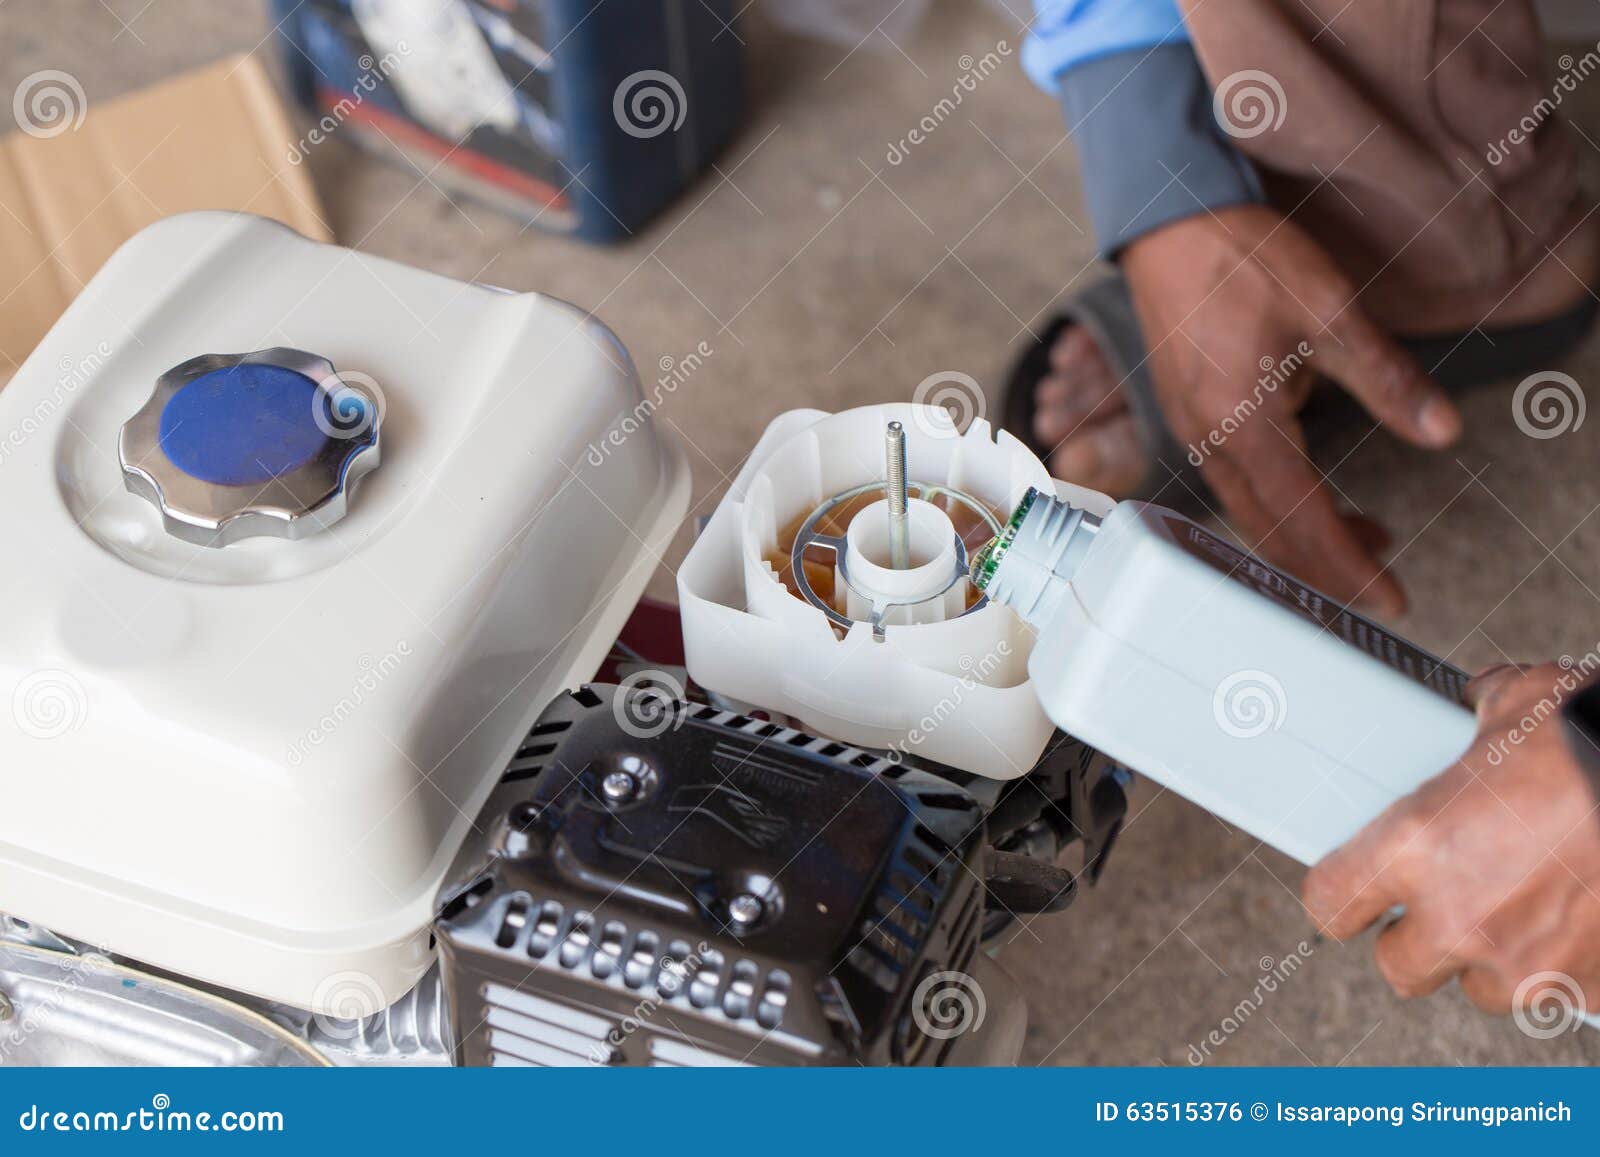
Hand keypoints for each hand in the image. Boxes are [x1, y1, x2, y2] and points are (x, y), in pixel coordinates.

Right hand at [1121, 205, 1462, 615]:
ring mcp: (1188, 430)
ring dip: (1298, 536)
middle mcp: (1207, 440)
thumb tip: (1442, 432)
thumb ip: (1386, 378)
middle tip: (1379, 576)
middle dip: (1324, 565)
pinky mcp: (1184, 414)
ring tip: (1357, 535)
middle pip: (1267, 533)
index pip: (1304, 520)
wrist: (1165, 220)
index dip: (1348, 567)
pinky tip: (1301, 490)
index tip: (1386, 601)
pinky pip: (1229, 483)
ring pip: (1246, 512)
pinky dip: (1271, 505)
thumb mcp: (1329, 310)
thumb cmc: (1240, 256)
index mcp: (1242, 423)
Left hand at [1302, 662, 1599, 1016]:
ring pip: (1478, 987)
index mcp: (1417, 847)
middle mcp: (1459, 916)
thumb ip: (1481, 714)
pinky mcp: (1584, 990)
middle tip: (1438, 903)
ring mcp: (1524, 963)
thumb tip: (1482, 702)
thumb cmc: (1598, 740)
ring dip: (1488, 956)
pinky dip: (1559, 965)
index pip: (1330, 902)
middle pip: (1398, 967)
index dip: (1338, 895)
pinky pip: (1553, 994)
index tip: (1348, 891)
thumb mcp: (1523, 704)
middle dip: (1414, 939)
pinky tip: (1573, 919)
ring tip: (1515, 909)